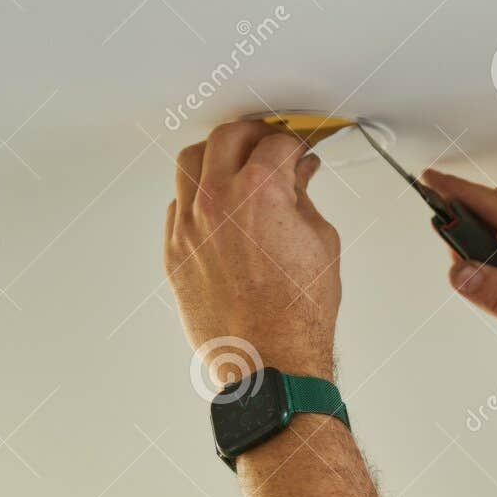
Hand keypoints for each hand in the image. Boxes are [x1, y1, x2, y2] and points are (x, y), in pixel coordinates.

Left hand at [165, 122, 341, 382]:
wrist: (272, 361)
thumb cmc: (299, 315)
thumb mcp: (321, 244)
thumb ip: (305, 199)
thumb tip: (299, 178)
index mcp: (258, 193)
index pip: (274, 144)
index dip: (293, 144)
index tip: (299, 151)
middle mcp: (216, 203)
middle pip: (226, 138)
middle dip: (253, 135)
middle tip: (269, 144)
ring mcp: (188, 227)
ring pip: (190, 163)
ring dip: (216, 157)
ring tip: (236, 167)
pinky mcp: (174, 252)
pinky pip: (178, 205)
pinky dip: (198, 196)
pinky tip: (218, 206)